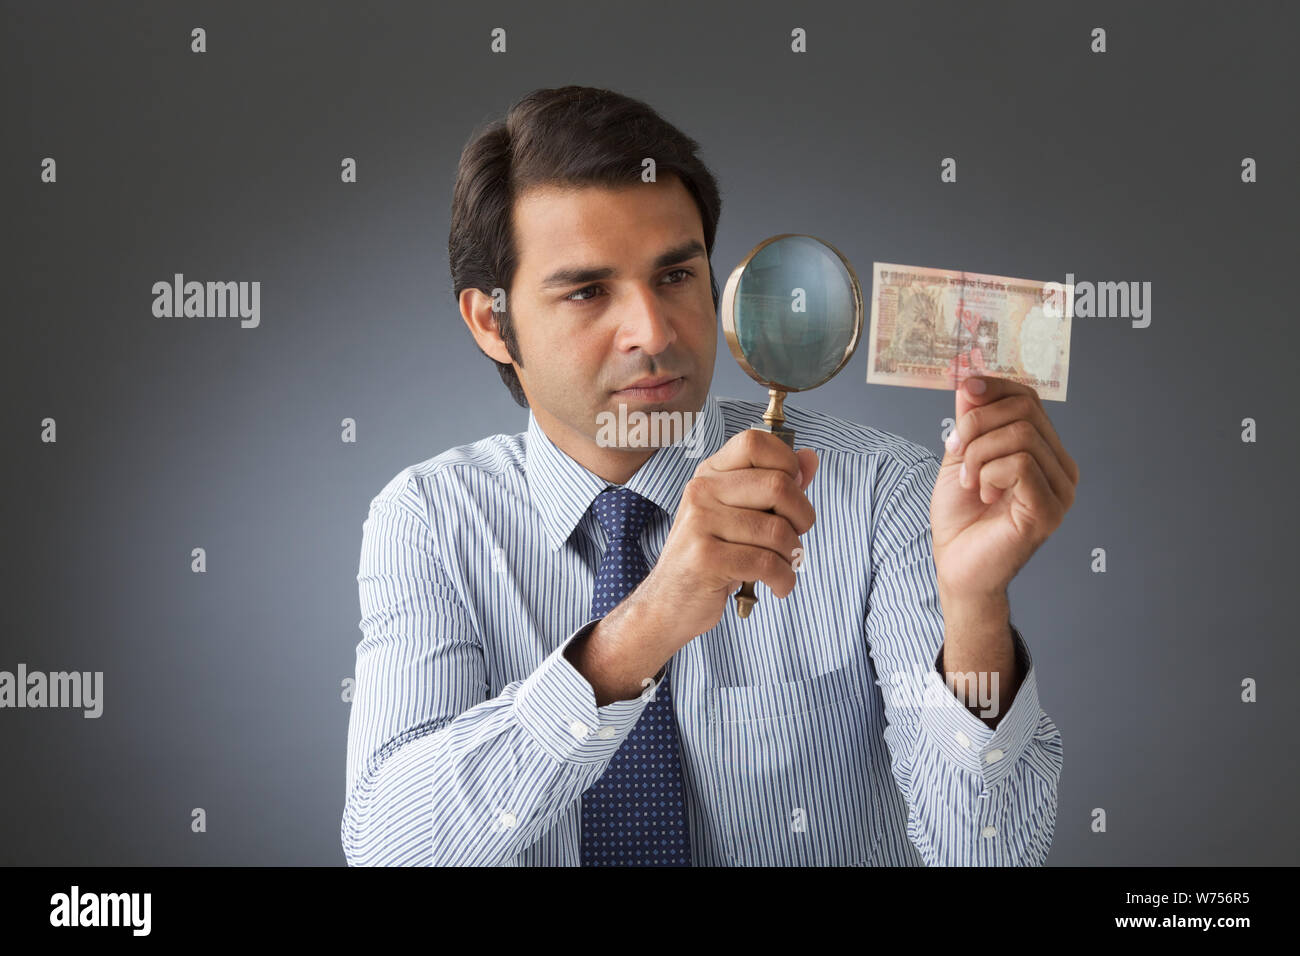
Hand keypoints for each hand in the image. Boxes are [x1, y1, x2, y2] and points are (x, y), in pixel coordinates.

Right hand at [633, 428, 819, 648]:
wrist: (668, 604)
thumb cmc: (712, 558)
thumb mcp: (741, 517)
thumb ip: (776, 486)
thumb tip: (810, 458)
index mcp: (710, 474)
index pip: (755, 443)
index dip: (787, 462)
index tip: (794, 491)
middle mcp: (701, 491)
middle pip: (778, 485)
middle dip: (803, 517)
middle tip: (796, 538)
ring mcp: (699, 523)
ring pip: (777, 530)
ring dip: (793, 555)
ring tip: (784, 566)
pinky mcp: (705, 558)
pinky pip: (766, 562)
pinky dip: (783, 579)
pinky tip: (778, 586)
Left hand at [934, 375, 1078, 600]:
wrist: (956, 566)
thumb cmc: (960, 518)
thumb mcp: (959, 456)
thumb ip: (970, 420)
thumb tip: (971, 379)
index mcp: (1044, 452)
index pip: (1028, 399)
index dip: (995, 387)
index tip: (964, 389)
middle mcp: (1061, 468)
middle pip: (1024, 410)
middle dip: (978, 424)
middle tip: (957, 452)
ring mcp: (1060, 490)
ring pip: (1019, 436)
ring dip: (978, 454)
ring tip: (969, 481)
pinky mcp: (1049, 509)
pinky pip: (1019, 465)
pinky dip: (988, 474)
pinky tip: (984, 495)